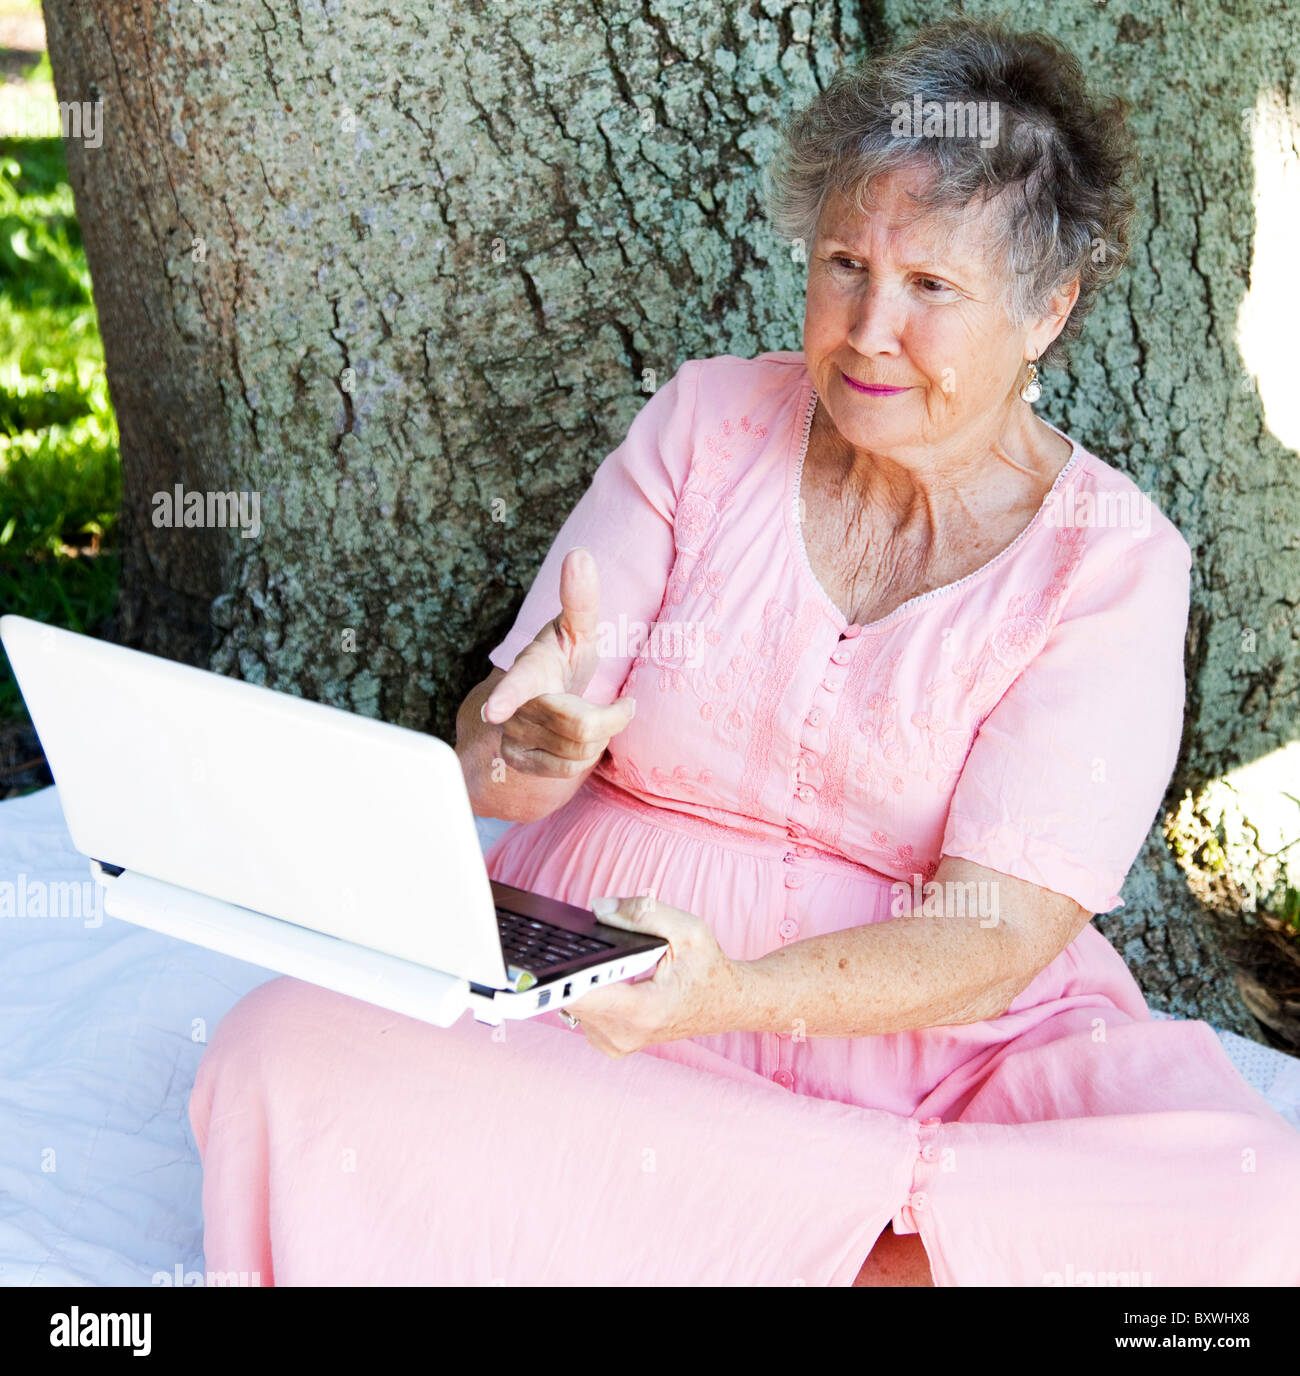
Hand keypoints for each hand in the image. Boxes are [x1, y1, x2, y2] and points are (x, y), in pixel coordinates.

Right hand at [481, 547, 635, 778]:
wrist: (541, 695)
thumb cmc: (561, 657)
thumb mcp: (575, 628)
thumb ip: (580, 598)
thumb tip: (580, 554)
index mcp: (528, 669)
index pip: (516, 684)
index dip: (507, 698)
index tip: (494, 713)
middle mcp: (514, 706)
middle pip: (580, 726)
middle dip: (612, 718)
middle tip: (623, 705)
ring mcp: (512, 735)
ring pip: (579, 751)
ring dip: (602, 737)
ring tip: (598, 720)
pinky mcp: (518, 760)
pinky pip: (569, 769)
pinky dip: (588, 755)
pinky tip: (584, 741)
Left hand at [562, 893, 747, 1056]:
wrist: (727, 1004)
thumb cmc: (708, 967)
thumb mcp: (687, 929)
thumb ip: (642, 913)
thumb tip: (597, 908)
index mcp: (644, 1009)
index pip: (583, 994)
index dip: (560, 975)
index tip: (535, 966)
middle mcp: (624, 1034)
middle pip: (572, 994)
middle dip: (576, 965)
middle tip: (590, 945)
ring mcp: (615, 1043)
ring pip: (573, 1003)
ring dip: (583, 979)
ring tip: (612, 966)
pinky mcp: (609, 1044)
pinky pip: (581, 1013)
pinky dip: (589, 991)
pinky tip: (609, 979)